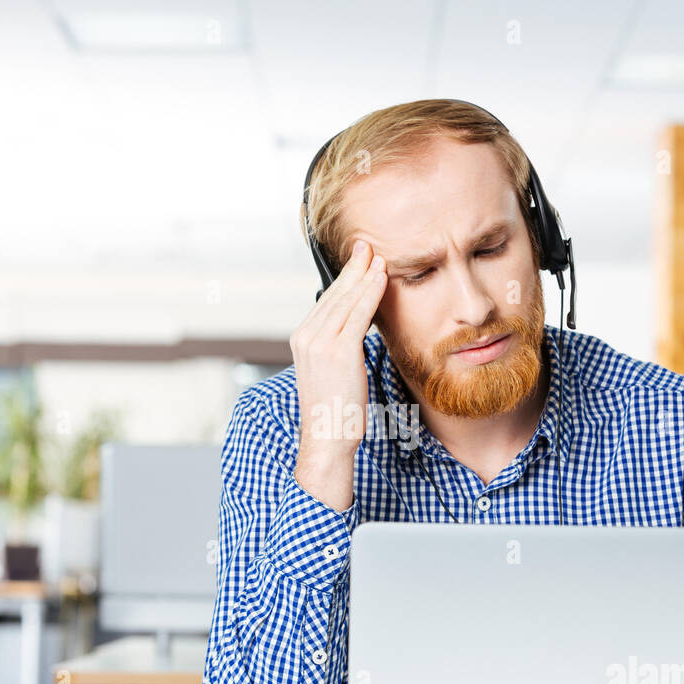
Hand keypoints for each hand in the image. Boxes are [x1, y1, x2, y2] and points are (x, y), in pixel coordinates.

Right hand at [289, 239, 387, 510]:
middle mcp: (305, 336)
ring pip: (346, 299)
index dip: (345, 279)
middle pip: (335, 294)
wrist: (327, 437)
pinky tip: (381, 277)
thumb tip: (356, 331)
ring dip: (364, 275)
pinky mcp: (337, 350)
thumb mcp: (331, 372)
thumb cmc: (335, 411)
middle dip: (353, 268)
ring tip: (378, 256)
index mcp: (302, 339)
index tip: (358, 260)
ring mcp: (319, 342)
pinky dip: (370, 292)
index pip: (327, 301)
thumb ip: (338, 347)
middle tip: (368, 245)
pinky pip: (358, 314)